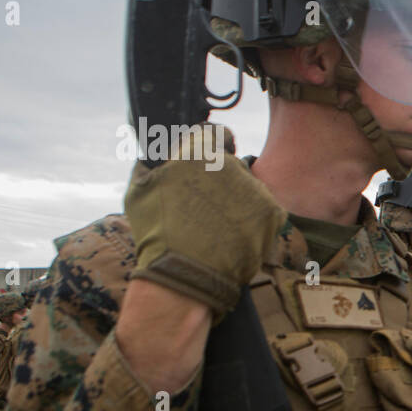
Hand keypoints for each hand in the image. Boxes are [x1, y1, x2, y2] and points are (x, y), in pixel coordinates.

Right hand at [124, 125, 285, 317]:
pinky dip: (255, 222)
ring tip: (220, 227)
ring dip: (241, 202)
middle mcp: (230, 165)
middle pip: (234, 165)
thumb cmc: (157, 235)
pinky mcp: (273, 213)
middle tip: (209, 207)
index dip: (212, 147)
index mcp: (197, 154)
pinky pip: (266, 210)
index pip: (216, 134)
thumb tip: (155, 149)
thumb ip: (152, 161)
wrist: (186, 276)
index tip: (210, 161)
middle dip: (224, 181)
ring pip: (252, 188)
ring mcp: (255, 190)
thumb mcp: (139, 189)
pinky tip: (236, 236)